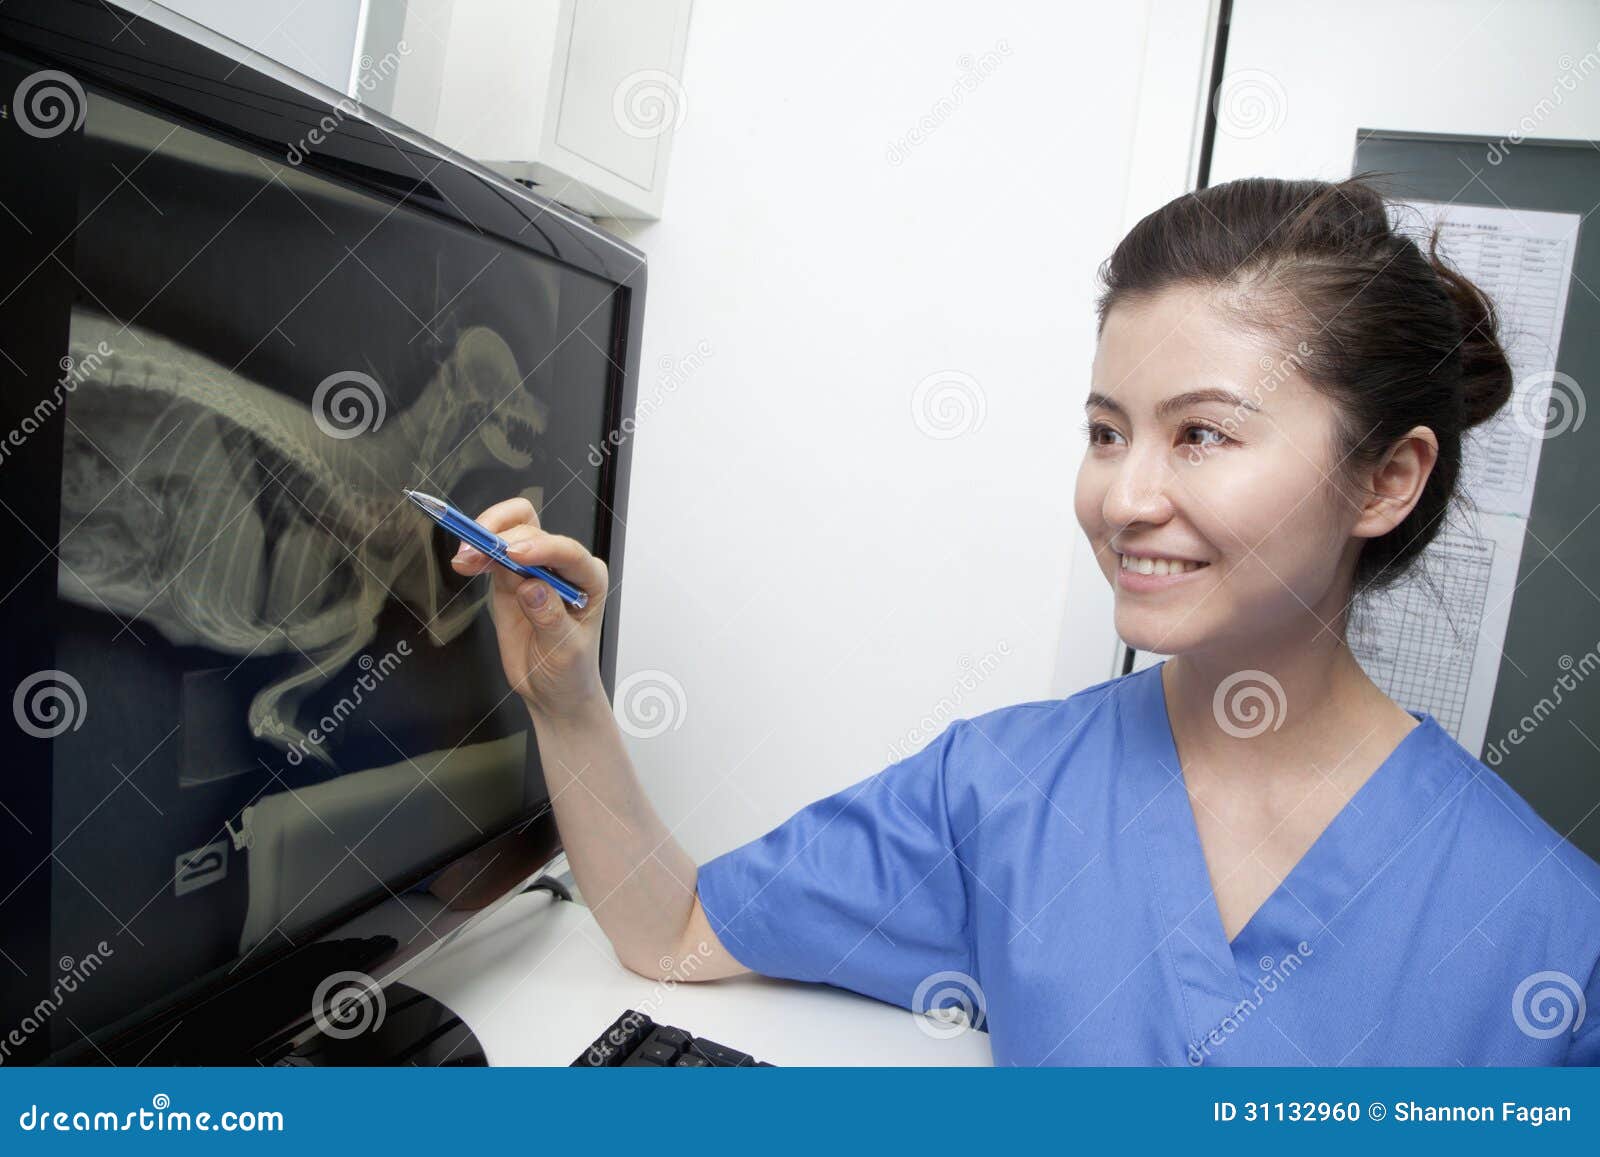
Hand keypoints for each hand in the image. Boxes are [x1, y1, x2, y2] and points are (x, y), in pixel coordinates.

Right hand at [449, 497, 608, 721]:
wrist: (553, 689)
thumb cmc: (570, 669)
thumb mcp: (565, 650)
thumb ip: (550, 617)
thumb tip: (531, 586)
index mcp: (589, 579)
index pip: (568, 552)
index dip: (540, 547)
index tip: (513, 554)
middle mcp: (564, 567)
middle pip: (534, 532)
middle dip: (504, 537)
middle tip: (478, 551)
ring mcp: (535, 570)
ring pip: (511, 534)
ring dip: (485, 537)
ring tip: (465, 556)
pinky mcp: (511, 580)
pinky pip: (493, 557)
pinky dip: (477, 554)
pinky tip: (464, 563)